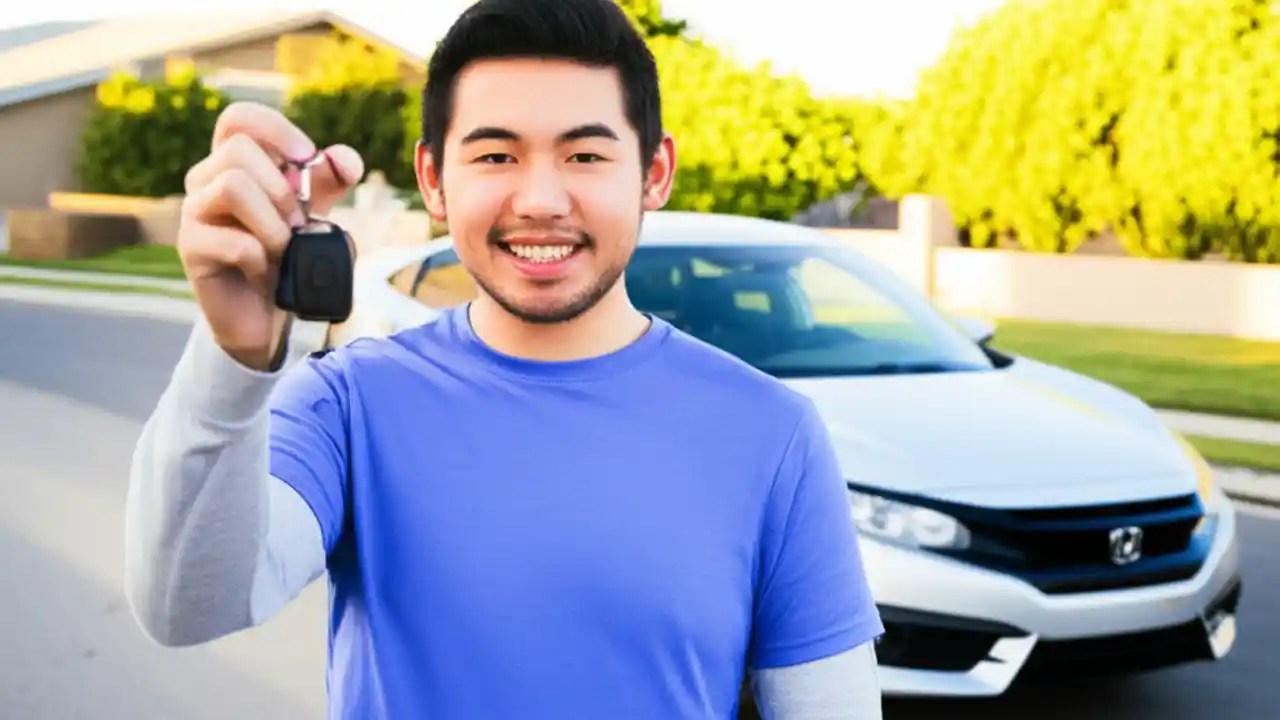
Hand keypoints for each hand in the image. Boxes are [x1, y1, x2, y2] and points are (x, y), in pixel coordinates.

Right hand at [178, 102, 363, 370]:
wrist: (268, 315)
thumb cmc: (288, 255)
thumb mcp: (315, 211)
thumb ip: (331, 180)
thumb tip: (344, 159)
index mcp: (235, 162)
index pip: (238, 117)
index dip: (274, 128)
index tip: (307, 157)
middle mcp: (206, 180)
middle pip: (237, 150)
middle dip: (282, 188)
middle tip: (297, 225)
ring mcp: (194, 213)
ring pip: (233, 186)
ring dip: (273, 223)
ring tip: (283, 250)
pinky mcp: (191, 250)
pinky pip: (235, 241)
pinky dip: (263, 260)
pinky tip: (267, 274)